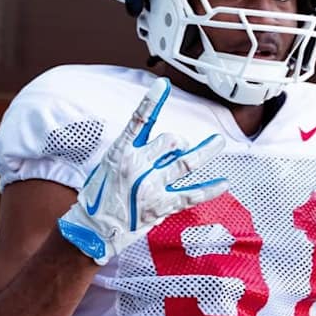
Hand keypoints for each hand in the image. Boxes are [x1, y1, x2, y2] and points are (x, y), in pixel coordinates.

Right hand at [57, 77, 228, 264]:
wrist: (91, 231)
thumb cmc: (98, 199)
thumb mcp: (107, 166)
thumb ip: (132, 154)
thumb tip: (159, 147)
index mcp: (121, 153)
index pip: (139, 121)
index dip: (152, 102)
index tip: (163, 85)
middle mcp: (137, 167)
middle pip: (170, 142)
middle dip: (178, 142)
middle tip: (180, 146)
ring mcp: (151, 187)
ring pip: (185, 164)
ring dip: (205, 151)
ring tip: (218, 141)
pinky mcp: (161, 207)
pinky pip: (191, 195)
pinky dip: (209, 189)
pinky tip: (223, 182)